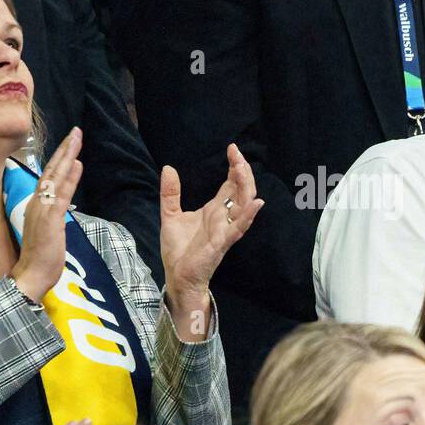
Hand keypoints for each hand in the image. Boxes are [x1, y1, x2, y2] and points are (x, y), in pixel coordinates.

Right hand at [11, 128, 82, 301]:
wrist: (29, 277)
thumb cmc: (39, 258)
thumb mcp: (48, 231)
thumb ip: (53, 215)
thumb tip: (60, 203)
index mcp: (36, 205)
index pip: (48, 177)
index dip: (59, 158)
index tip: (70, 143)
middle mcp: (36, 203)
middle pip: (51, 170)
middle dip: (64, 149)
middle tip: (76, 130)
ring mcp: (42, 210)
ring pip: (55, 177)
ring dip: (67, 156)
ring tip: (77, 138)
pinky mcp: (49, 219)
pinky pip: (61, 194)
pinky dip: (69, 178)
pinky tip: (77, 164)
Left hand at [160, 144, 262, 339]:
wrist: (177, 276)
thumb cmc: (178, 250)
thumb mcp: (170, 215)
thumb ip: (171, 193)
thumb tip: (168, 168)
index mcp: (215, 210)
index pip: (231, 184)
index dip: (235, 166)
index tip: (232, 149)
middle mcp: (224, 217)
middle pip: (242, 190)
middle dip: (242, 171)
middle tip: (237, 154)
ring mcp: (225, 229)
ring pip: (244, 205)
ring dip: (246, 186)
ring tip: (242, 168)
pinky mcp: (222, 242)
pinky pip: (239, 227)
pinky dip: (249, 215)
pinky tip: (256, 202)